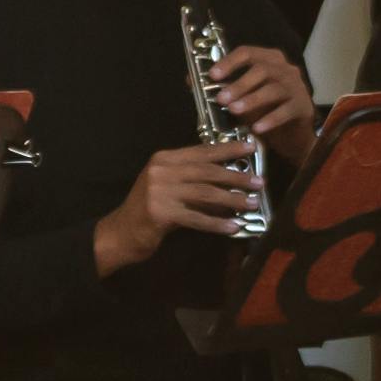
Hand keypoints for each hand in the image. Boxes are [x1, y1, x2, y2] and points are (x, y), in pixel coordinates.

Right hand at [94, 144, 261, 272]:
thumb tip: (230, 180)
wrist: (120, 233)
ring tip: (251, 204)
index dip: (228, 149)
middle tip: (259, 182)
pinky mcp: (161, 213)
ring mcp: (160, 191)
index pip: (202, 151)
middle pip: (207, 171)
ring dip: (232, 199)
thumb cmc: (148, 210)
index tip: (251, 147)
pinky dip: (217, 223)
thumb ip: (192, 180)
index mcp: (164, 158)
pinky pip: (197, 218)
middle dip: (236, 176)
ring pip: (205, 193)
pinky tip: (233, 227)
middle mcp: (161, 170)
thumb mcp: (168, 187)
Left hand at [208, 43, 314, 159]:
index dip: (229, 62)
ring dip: (251, 99)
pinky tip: (256, 128)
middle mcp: (285, 69)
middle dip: (239, 84)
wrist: (291, 136)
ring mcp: (297, 87)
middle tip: (221, 99)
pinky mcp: (304, 106)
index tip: (212, 75)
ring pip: (274, 88)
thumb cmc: (263, 112)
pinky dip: (270, 119)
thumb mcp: (240, 98)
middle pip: (262, 69)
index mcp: (269, 60)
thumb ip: (220, 87)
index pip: (248, 52)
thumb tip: (191, 79)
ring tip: (234, 111)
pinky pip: (287, 110)